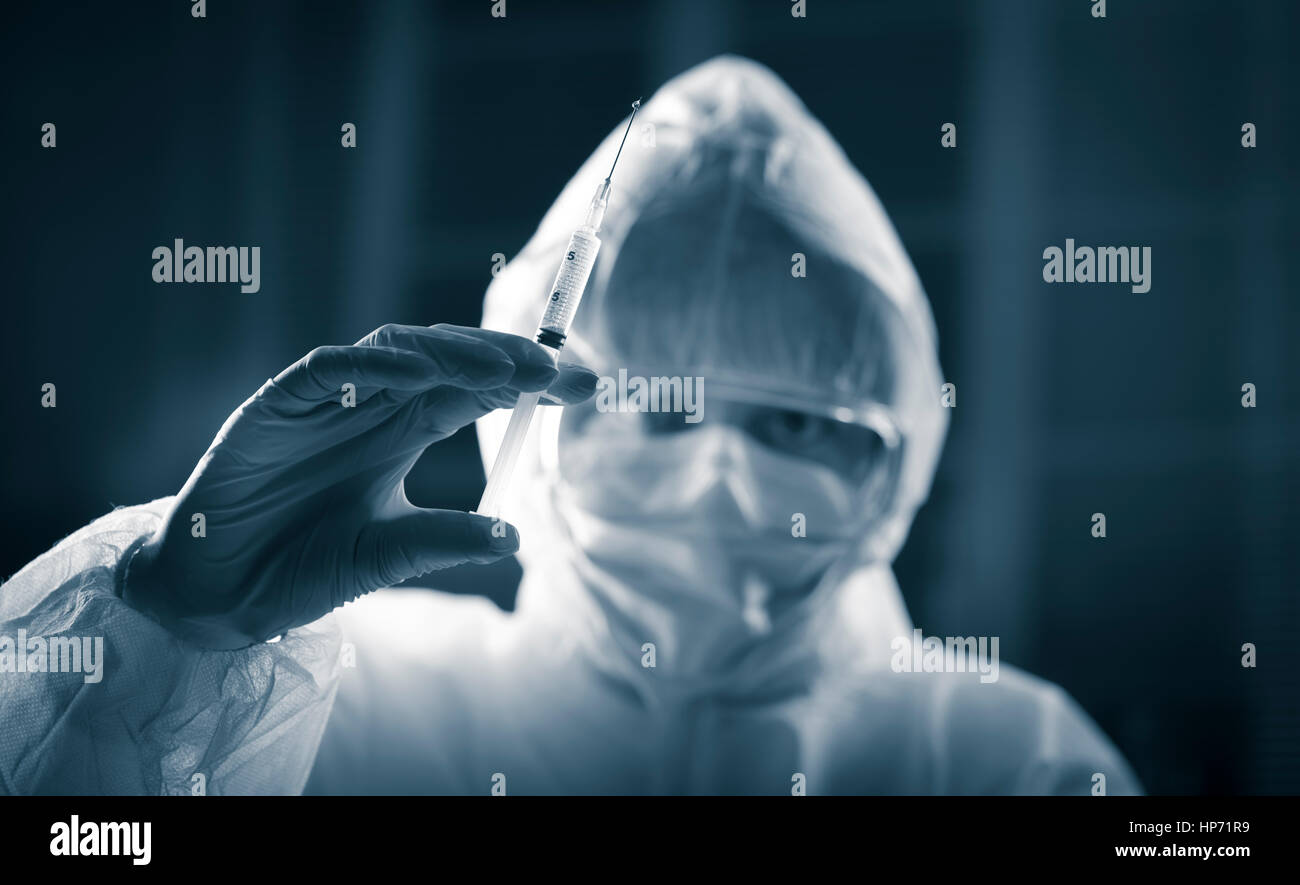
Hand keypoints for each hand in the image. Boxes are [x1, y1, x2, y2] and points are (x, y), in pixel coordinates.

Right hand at [122, 323, 595, 648]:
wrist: (220, 594)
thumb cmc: (302, 568)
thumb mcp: (383, 557)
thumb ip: (441, 541)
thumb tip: (515, 537)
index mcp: (404, 432)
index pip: (480, 391)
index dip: (532, 383)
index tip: (590, 386)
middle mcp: (375, 406)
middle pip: (451, 360)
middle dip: (508, 359)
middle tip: (561, 371)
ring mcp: (329, 400)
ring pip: (399, 350)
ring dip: (453, 354)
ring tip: (506, 370)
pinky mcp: (278, 404)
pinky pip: (329, 369)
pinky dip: (371, 366)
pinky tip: (417, 373)